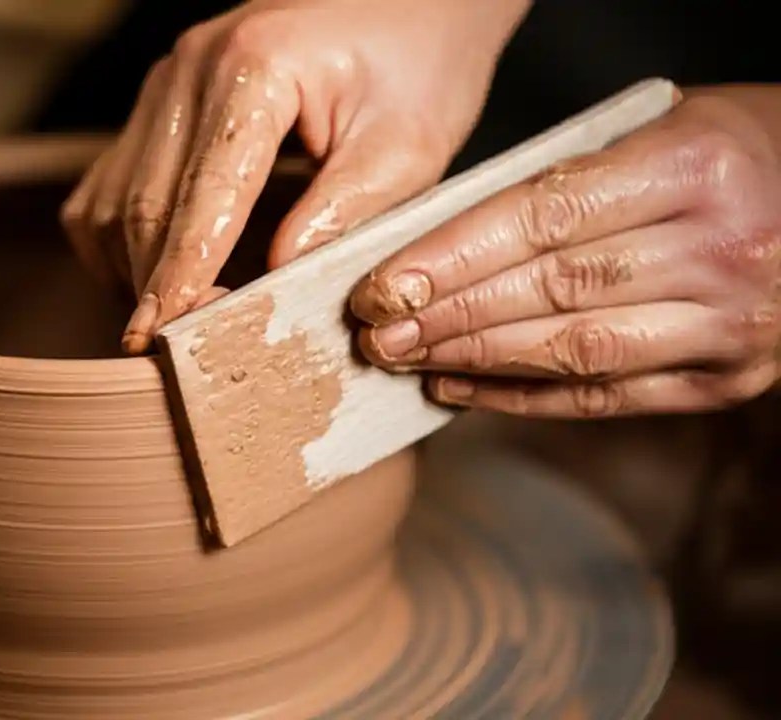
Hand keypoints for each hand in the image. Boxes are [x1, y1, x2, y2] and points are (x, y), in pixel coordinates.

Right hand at [60, 0, 530, 352]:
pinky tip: (157, 277)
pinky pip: (106, 188)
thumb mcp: (407, 146)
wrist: (412, 1)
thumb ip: (343, 214)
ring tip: (177, 324)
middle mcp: (189, 68)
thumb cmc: (419, 63)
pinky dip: (118, 243)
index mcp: (252, 67)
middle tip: (184, 354)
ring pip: (114, 203)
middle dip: (157, 289)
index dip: (182, 276)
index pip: (203, 195)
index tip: (163, 337)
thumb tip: (275, 285)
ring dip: (134, 271)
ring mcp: (164, 83)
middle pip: (144, 207)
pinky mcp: (158, 104)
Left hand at [350, 93, 780, 417]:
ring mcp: (729, 326)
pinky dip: (523, 398)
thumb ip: (572, 178)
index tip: (381, 282)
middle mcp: (717, 252)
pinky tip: (459, 387)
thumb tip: (450, 235)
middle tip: (374, 330)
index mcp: (692, 172)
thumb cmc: (740, 153)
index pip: (541, 221)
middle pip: (548, 291)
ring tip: (403, 357)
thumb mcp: (664, 130)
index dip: (450, 258)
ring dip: (473, 359)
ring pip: (571, 352)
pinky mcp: (725, 380)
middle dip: (445, 315)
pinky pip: (605, 398)